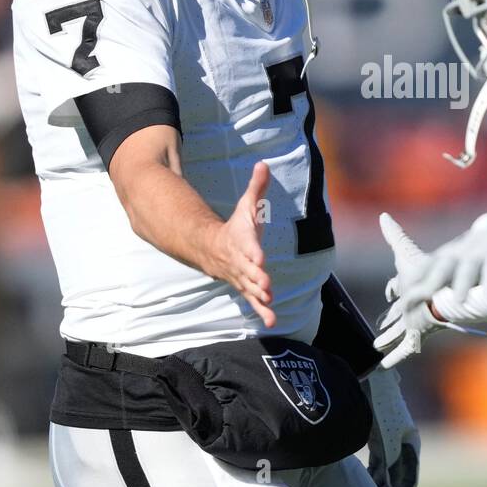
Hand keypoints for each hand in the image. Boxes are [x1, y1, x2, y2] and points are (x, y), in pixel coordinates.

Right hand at [205, 161, 274, 326]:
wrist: (215, 249)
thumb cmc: (238, 227)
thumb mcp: (246, 206)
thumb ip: (256, 187)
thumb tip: (264, 163)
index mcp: (243, 241)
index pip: (249, 246)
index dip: (253, 252)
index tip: (260, 258)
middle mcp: (242, 262)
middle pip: (250, 271)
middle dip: (258, 278)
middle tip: (266, 286)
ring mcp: (243, 277)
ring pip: (251, 289)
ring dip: (260, 297)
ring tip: (270, 304)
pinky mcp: (246, 288)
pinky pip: (254, 301)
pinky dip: (262, 311)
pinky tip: (272, 322)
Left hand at [364, 367, 419, 486]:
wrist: (368, 371)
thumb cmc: (379, 399)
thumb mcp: (385, 432)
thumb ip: (390, 458)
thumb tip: (392, 485)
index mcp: (410, 441)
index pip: (408, 477)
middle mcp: (403, 442)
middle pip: (398, 477)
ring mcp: (390, 439)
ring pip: (387, 472)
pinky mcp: (377, 436)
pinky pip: (377, 463)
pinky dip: (372, 476)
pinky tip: (363, 486)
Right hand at [374, 213, 453, 368]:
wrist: (445, 289)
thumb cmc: (428, 270)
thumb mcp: (405, 251)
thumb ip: (395, 235)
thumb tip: (383, 215)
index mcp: (412, 289)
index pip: (401, 292)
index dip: (395, 293)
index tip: (391, 296)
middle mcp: (413, 307)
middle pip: (398, 317)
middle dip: (389, 325)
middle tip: (379, 333)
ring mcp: (416, 322)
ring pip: (400, 334)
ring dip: (389, 342)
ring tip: (378, 350)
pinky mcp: (418, 333)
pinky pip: (406, 347)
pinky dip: (395, 357)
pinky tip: (385, 366)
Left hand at [402, 212, 486, 311]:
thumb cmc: (475, 252)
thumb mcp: (456, 260)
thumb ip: (439, 277)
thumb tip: (414, 295)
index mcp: (447, 255)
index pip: (426, 267)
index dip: (414, 282)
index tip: (404, 300)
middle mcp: (460, 252)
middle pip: (444, 267)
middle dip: (433, 282)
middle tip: (423, 298)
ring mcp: (479, 251)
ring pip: (468, 267)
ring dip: (463, 282)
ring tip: (459, 301)